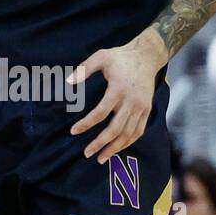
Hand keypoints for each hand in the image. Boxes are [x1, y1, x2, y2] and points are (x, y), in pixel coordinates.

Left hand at [68, 30, 166, 161]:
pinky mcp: (147, 110)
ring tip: (101, 158)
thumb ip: (84, 69)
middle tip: (87, 153)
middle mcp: (131, 101)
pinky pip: (138, 131)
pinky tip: (117, 149)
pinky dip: (128, 142)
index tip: (73, 131)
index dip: (86, 124)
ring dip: (114, 148)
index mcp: (118, 89)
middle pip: (115, 129)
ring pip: (128, 134)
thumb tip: (68, 82)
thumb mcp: (101, 56)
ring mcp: (141, 107)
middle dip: (100, 143)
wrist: (147, 56)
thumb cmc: (121, 57)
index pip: (100, 113)